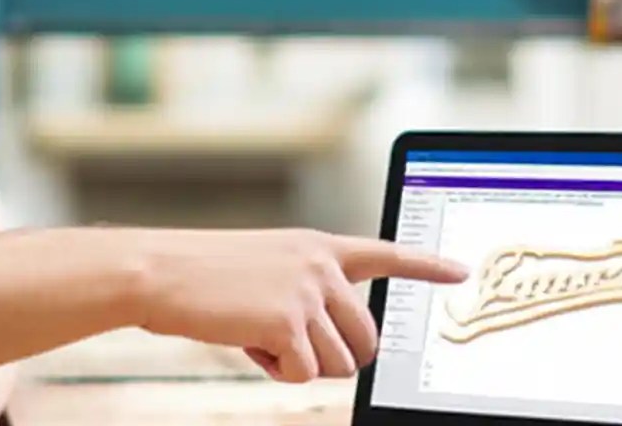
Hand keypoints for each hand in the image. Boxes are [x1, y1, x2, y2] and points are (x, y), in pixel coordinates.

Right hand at [136, 229, 467, 382]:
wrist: (161, 272)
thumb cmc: (206, 275)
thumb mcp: (268, 266)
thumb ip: (309, 288)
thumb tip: (340, 343)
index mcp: (320, 247)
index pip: (388, 254)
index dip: (427, 266)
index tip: (460, 271)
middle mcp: (322, 266)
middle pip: (366, 340)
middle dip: (336, 356)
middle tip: (294, 347)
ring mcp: (308, 293)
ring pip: (340, 364)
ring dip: (301, 365)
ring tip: (260, 336)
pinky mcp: (288, 322)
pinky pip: (304, 375)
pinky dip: (277, 372)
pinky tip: (249, 344)